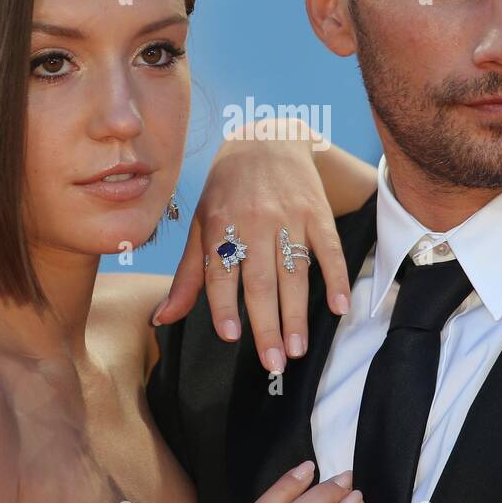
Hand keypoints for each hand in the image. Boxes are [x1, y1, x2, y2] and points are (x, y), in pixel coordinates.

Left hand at [153, 117, 352, 374]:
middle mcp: (253, 220)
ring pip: (295, 272)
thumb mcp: (199, 224)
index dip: (224, 303)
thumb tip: (161, 319)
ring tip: (298, 349)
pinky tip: (341, 308)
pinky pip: (329, 249)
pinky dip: (337, 278)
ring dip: (299, 314)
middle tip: (274, 364)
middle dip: (267, 325)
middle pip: (261, 280)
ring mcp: (289, 216)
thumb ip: (187, 276)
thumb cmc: (226, 191)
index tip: (231, 336)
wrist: (266, 139)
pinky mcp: (317, 212)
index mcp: (219, 224)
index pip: (221, 270)